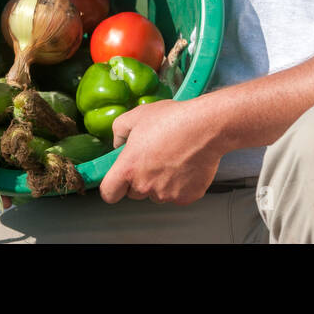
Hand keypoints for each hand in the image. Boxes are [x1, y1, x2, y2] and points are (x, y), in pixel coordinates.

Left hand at [98, 98, 222, 204]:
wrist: (205, 126)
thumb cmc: (173, 119)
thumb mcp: (136, 116)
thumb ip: (119, 132)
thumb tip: (118, 144)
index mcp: (128, 168)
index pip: (109, 193)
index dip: (113, 187)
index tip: (118, 181)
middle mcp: (145, 186)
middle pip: (134, 193)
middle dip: (139, 179)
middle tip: (152, 158)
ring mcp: (166, 194)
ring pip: (157, 194)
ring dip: (160, 182)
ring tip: (172, 158)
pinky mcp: (186, 197)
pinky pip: (177, 195)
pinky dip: (180, 184)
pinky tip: (185, 165)